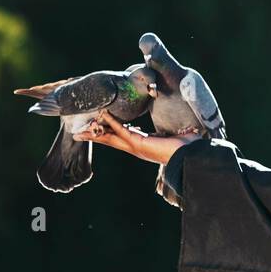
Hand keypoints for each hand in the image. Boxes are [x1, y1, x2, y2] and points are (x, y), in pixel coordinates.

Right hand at [73, 112, 198, 163]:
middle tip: (77, 134)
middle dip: (94, 137)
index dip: (108, 132)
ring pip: (111, 138)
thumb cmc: (188, 147)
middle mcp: (137, 147)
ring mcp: (136, 146)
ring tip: (79, 130)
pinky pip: (122, 130)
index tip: (97, 128)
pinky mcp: (139, 143)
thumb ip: (173, 129)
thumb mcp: (176, 134)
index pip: (121, 137)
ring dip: (96, 132)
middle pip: (110, 140)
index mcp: (143, 145)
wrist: (193, 156)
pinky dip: (112, 122)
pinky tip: (102, 115)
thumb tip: (182, 124)